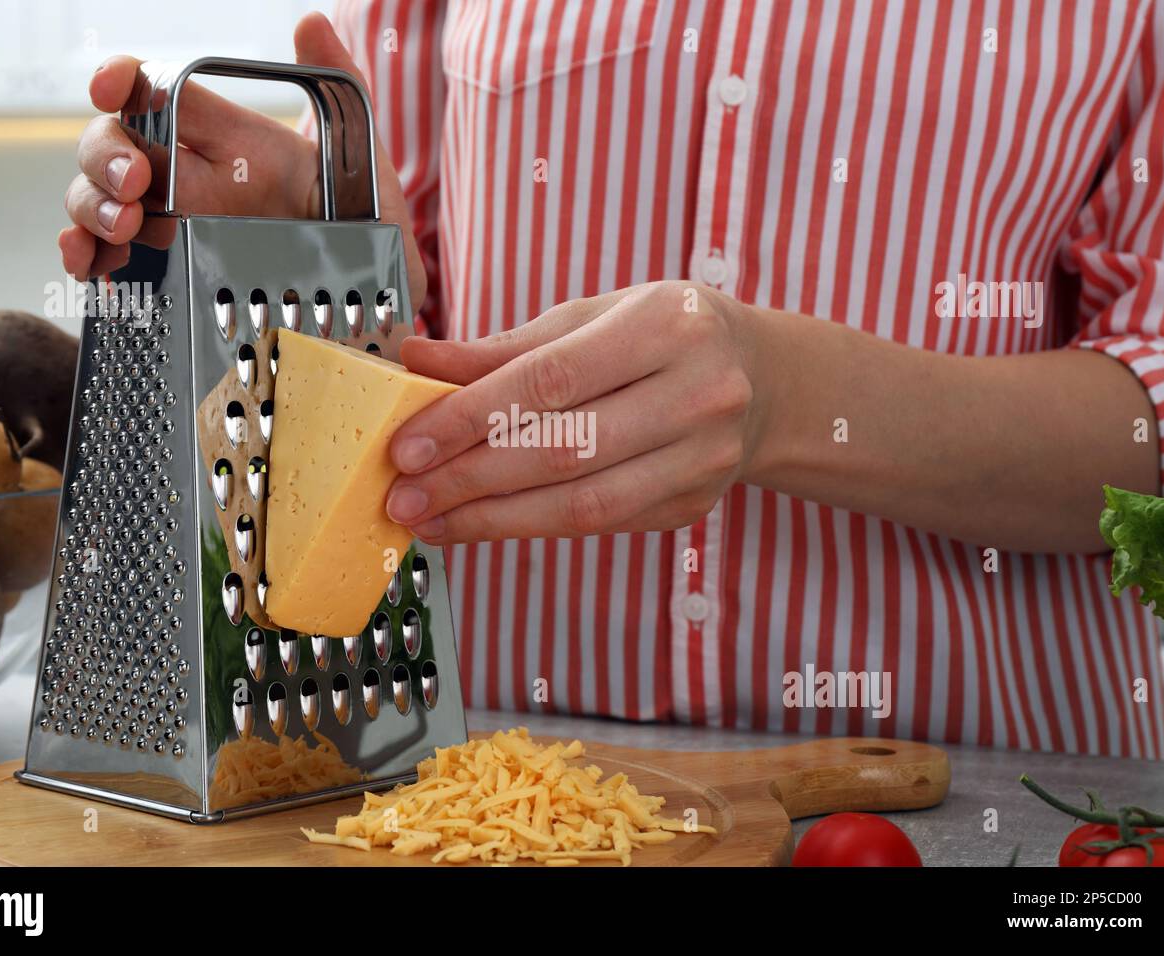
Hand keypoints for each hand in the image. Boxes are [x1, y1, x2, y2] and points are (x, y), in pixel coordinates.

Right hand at [57, 12, 425, 309]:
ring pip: (102, 200)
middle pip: (114, 145)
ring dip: (90, 208)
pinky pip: (114, 261)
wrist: (384, 297)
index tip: (107, 87)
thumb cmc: (373, 224)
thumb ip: (343, 89)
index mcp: (235, 141)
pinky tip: (90, 267)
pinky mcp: (177, 271)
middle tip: (132, 186)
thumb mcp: (365, 161)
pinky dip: (88, 259)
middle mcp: (198, 179)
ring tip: (120, 231)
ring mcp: (183, 226)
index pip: (159, 92)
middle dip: (103, 156)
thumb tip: (313, 22)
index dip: (121, 80)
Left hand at [384, 282, 770, 542]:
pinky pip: (599, 526)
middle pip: (563, 451)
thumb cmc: (661, 336)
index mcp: (666, 326)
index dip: (470, 418)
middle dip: (469, 479)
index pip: (550, 381)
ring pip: (582, 505)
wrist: (759, 380)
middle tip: (403, 496)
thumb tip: (415, 361)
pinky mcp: (692, 505)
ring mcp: (703, 459)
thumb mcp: (590, 318)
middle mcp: (697, 394)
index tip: (408, 446)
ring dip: (493, 520)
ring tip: (431, 521)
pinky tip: (481, 524)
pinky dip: (531, 528)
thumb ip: (503, 348)